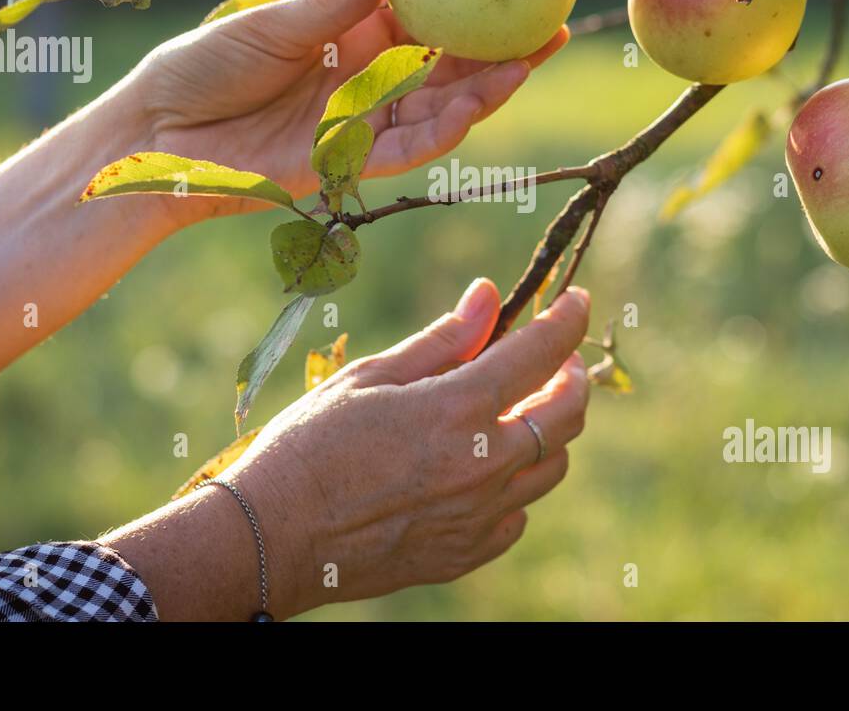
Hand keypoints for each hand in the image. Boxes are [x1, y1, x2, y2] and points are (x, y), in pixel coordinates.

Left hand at [121, 0, 568, 221]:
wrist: (158, 133)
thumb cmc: (203, 67)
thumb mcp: (272, 26)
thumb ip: (335, 3)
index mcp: (350, 38)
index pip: (423, 22)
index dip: (468, 8)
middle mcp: (364, 82)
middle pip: (445, 70)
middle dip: (498, 53)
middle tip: (549, 27)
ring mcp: (358, 125)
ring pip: (435, 111)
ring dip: (482, 92)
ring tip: (528, 63)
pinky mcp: (344, 164)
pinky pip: (402, 149)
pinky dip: (439, 131)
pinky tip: (474, 107)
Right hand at [227, 279, 590, 617]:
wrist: (271, 537)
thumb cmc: (310, 445)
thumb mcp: (372, 376)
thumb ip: (443, 339)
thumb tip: (489, 295)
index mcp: (459, 408)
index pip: (544, 351)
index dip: (569, 318)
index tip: (577, 300)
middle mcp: (483, 463)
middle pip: (568, 413)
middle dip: (574, 375)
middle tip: (558, 359)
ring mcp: (479, 515)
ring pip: (552, 466)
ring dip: (549, 430)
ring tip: (520, 409)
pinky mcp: (465, 554)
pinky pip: (518, 514)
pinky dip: (516, 484)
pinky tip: (487, 468)